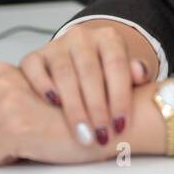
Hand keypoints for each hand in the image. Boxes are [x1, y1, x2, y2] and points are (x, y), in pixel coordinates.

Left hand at [0, 61, 114, 165]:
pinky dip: (4, 162)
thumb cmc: (71, 117)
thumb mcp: (25, 103)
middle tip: (17, 142)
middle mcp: (0, 82)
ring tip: (28, 143)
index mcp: (0, 73)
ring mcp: (6, 102)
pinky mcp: (14, 125)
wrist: (106, 121)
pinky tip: (29, 151)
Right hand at [19, 20, 153, 148]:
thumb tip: (140, 72)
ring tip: (82, 134)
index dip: (120, 96)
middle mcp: (81, 37)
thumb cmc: (106, 76)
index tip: (121, 125)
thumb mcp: (125, 75)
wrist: (79, 65)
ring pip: (63, 73)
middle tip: (101, 136)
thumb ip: (135, 74)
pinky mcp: (34, 56)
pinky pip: (34, 68)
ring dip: (74, 107)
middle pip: (89, 71)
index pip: (117, 64)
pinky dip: (43, 86)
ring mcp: (56, 45)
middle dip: (96, 107)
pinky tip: (53, 105)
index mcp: (108, 38)